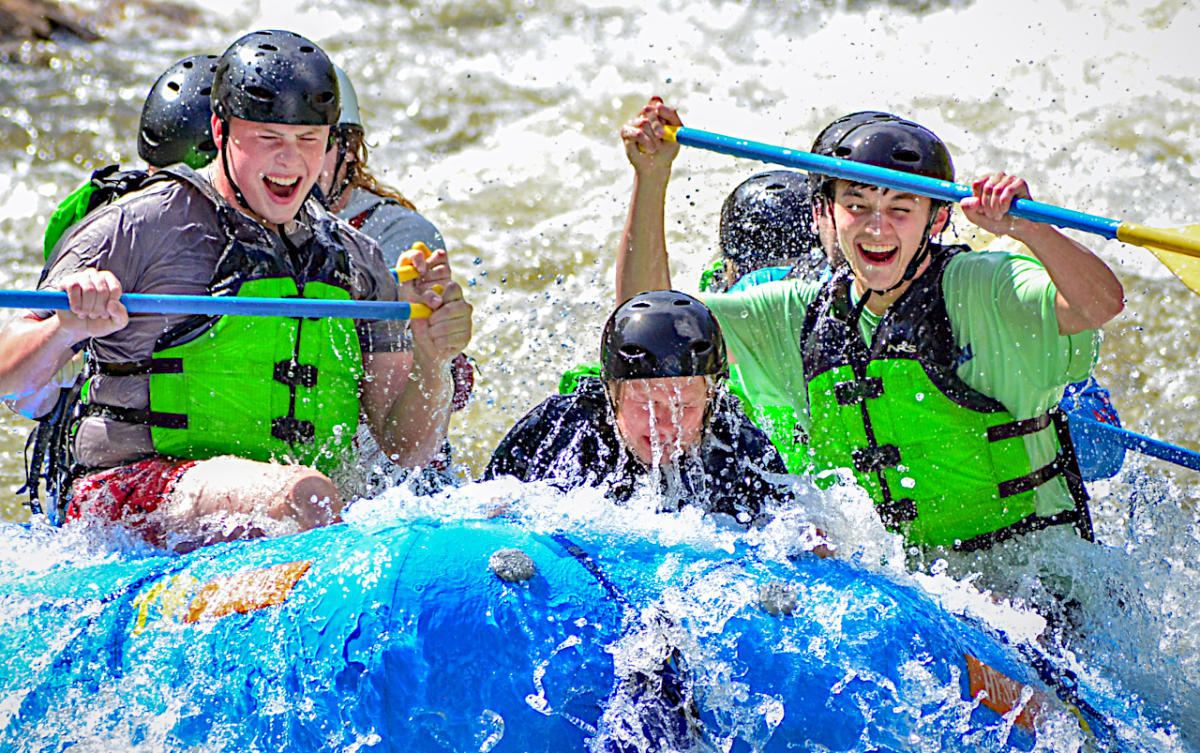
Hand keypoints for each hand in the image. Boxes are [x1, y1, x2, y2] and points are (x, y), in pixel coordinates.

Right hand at [55, 269, 127, 340]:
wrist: (76, 328)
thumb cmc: (97, 322)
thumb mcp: (115, 323)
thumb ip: (121, 315)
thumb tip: (112, 304)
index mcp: (110, 280)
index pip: (115, 289)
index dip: (110, 305)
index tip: (106, 313)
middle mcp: (95, 275)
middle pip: (102, 291)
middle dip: (98, 309)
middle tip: (93, 315)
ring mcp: (80, 277)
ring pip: (89, 290)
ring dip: (87, 308)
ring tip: (85, 313)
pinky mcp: (67, 281)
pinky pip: (74, 288)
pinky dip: (76, 304)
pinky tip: (76, 310)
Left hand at [399, 247, 471, 366]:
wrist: (420, 346)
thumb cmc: (414, 316)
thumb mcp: (406, 292)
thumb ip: (409, 268)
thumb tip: (420, 255)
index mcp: (447, 288)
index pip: (445, 270)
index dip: (434, 272)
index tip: (422, 281)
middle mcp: (460, 300)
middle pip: (453, 289)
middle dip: (435, 306)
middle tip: (427, 316)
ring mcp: (466, 317)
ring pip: (453, 314)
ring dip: (435, 326)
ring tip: (430, 330)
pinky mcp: (467, 334)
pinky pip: (455, 335)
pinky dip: (440, 341)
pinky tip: (437, 341)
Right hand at [620, 96, 681, 177]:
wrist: (658, 166)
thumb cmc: (668, 148)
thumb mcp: (676, 132)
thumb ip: (671, 115)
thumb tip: (658, 105)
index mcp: (656, 111)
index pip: (655, 101)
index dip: (659, 106)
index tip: (663, 114)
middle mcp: (643, 114)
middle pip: (649, 109)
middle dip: (657, 124)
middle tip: (662, 136)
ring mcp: (634, 122)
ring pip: (643, 123)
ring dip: (652, 138)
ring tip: (655, 148)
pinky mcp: (626, 132)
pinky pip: (636, 133)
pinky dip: (646, 142)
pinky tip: (649, 149)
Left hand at [960, 172, 1036, 239]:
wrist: (1016, 228)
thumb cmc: (996, 220)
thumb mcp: (976, 217)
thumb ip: (967, 208)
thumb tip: (974, 200)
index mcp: (986, 181)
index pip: (978, 183)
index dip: (979, 200)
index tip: (983, 210)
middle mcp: (998, 177)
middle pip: (987, 187)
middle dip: (988, 207)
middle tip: (993, 215)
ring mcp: (1010, 179)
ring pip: (997, 190)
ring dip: (997, 208)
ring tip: (1000, 214)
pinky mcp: (1020, 183)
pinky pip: (1008, 191)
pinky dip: (1005, 204)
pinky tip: (1007, 210)